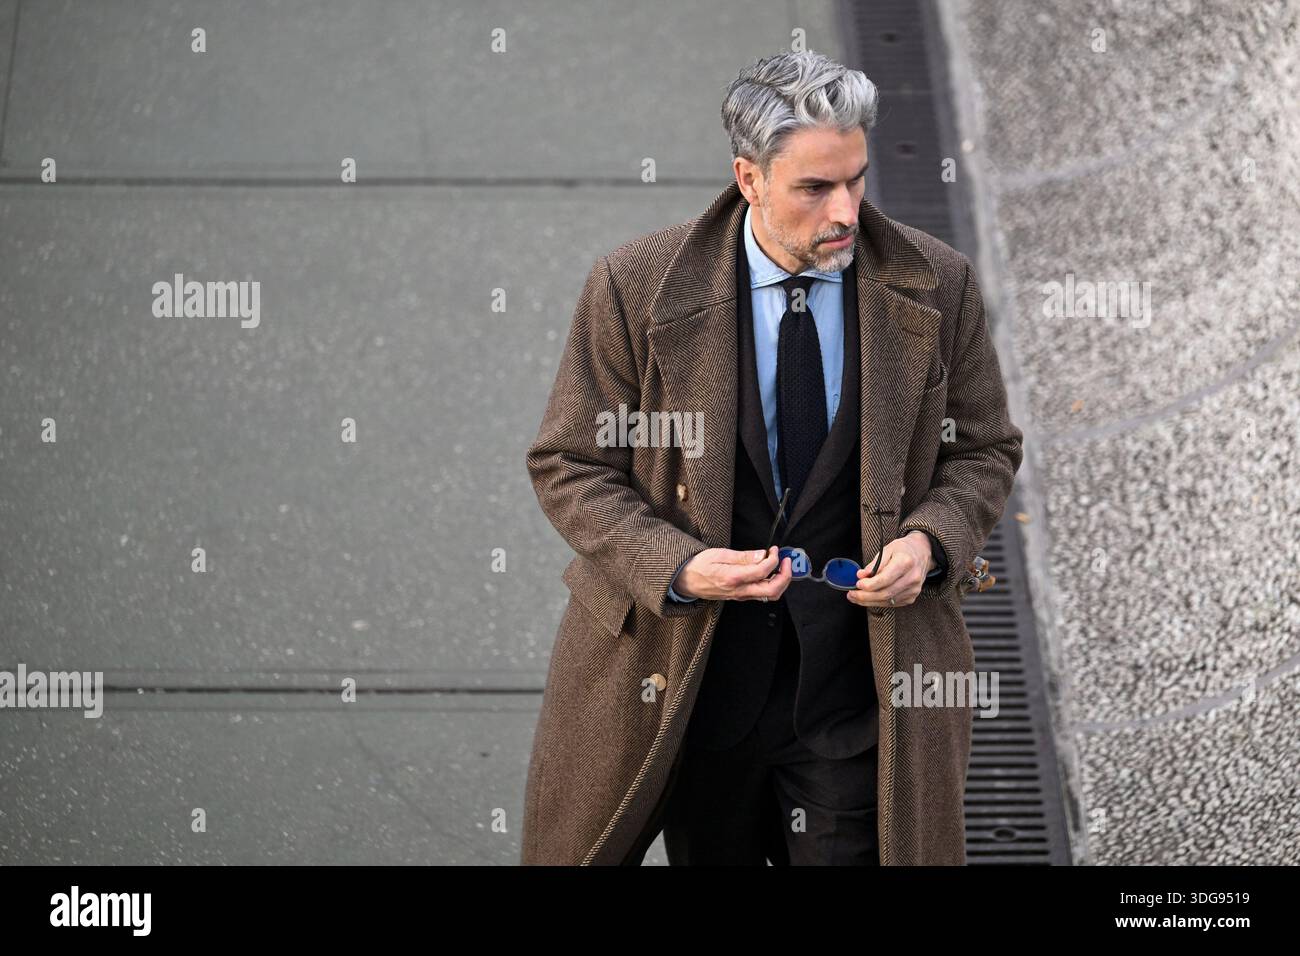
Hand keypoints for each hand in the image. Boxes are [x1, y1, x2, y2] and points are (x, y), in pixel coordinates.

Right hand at [674, 546, 792, 601]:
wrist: (685, 580)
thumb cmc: (698, 566)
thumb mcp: (719, 554)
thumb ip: (743, 556)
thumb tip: (762, 555)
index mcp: (733, 578)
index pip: (763, 570)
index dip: (774, 559)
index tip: (774, 550)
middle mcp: (739, 590)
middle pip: (773, 590)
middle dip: (786, 575)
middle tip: (786, 561)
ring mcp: (741, 595)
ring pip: (769, 595)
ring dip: (781, 581)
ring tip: (781, 566)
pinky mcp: (740, 596)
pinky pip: (761, 594)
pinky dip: (771, 584)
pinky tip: (770, 572)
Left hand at [847, 531, 933, 608]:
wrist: (922, 554)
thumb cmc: (903, 550)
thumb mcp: (887, 549)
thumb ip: (874, 564)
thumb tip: (861, 575)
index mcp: (906, 562)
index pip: (885, 578)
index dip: (870, 584)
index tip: (858, 584)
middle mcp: (912, 578)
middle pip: (885, 593)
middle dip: (865, 596)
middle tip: (851, 594)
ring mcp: (913, 589)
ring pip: (887, 601)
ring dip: (868, 601)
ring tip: (855, 597)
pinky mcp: (911, 597)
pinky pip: (892, 603)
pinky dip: (877, 602)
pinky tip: (867, 599)